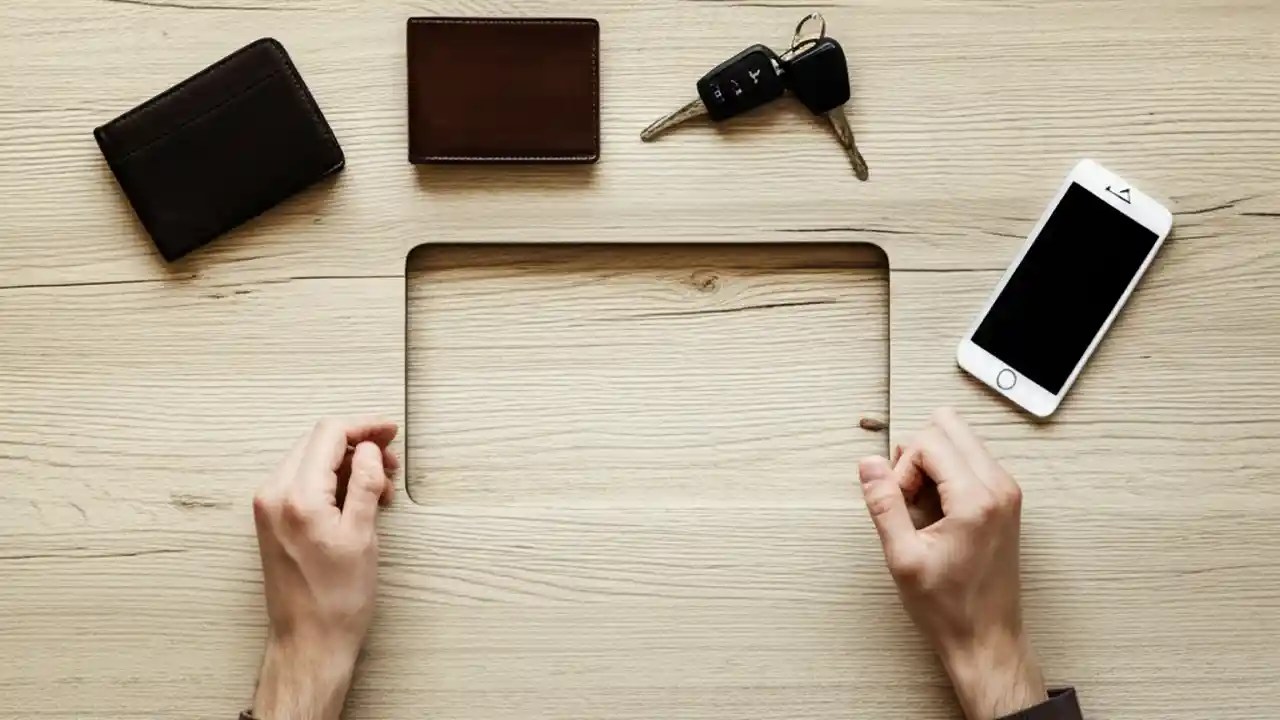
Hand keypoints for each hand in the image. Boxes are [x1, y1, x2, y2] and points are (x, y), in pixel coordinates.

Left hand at [250, 417, 399, 719]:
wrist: (309, 641)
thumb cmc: (337, 600)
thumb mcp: (363, 536)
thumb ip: (366, 484)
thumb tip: (370, 450)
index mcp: (296, 496)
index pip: (329, 434)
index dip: (365, 427)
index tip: (390, 432)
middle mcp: (274, 495)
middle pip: (317, 443)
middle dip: (358, 445)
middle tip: (392, 463)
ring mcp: (269, 508)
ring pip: (311, 460)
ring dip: (347, 464)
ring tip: (380, 488)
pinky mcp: (272, 521)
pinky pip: (302, 482)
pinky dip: (331, 481)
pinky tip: (358, 498)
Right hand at [858, 408, 1046, 719]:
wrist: (987, 638)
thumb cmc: (948, 607)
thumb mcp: (902, 558)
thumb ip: (883, 504)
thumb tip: (868, 463)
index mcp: (976, 499)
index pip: (929, 441)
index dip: (901, 468)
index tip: (899, 505)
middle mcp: (999, 487)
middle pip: (948, 426)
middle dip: (917, 454)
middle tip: (907, 498)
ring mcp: (1007, 492)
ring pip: (960, 439)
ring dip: (932, 463)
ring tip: (921, 507)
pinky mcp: (1005, 500)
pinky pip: (970, 460)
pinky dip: (946, 473)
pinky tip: (936, 510)